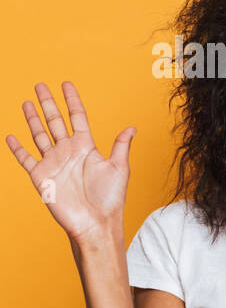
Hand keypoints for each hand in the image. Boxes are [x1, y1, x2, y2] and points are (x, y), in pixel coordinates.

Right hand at [5, 81, 135, 240]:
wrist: (95, 223)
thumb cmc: (110, 199)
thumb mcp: (119, 168)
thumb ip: (121, 146)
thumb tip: (132, 126)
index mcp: (86, 147)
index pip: (77, 117)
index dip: (71, 100)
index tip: (66, 84)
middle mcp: (68, 152)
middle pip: (54, 121)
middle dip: (47, 103)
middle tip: (40, 85)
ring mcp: (53, 163)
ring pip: (39, 135)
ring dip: (32, 119)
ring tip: (26, 102)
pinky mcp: (40, 176)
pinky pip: (25, 158)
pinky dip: (17, 148)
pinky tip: (11, 136)